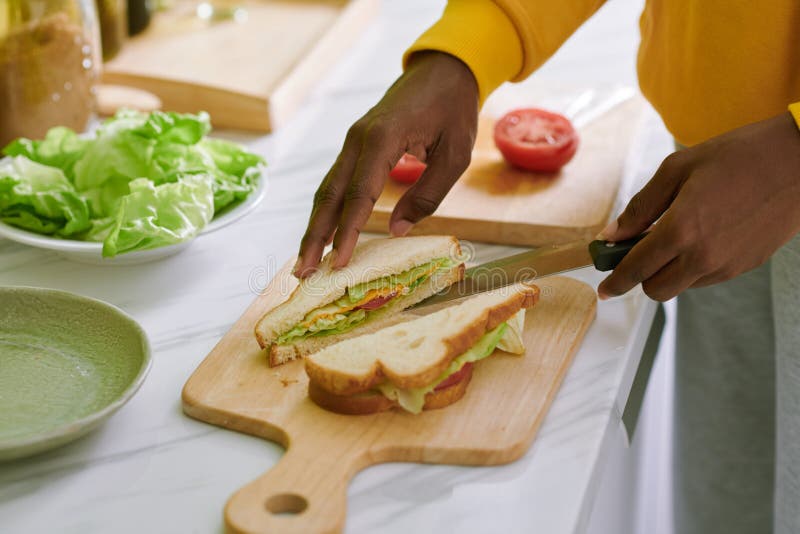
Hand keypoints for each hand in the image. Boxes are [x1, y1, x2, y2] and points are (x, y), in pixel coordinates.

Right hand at [294, 51, 478, 276]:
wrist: (444, 69)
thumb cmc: (454, 109)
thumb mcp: (455, 154)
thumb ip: (427, 194)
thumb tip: (395, 230)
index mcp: (382, 139)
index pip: (359, 195)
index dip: (347, 232)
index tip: (339, 263)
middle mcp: (357, 139)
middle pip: (329, 195)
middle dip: (315, 236)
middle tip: (304, 272)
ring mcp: (352, 140)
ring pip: (326, 189)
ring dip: (315, 226)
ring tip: (305, 261)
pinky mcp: (355, 144)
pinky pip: (336, 181)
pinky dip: (327, 209)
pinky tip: (323, 232)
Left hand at [598, 111, 799, 300]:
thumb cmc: (739, 156)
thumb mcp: (677, 169)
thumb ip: (640, 206)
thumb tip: (612, 234)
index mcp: (681, 230)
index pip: (636, 269)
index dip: (615, 282)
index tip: (604, 288)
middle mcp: (703, 255)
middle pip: (656, 289)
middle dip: (641, 276)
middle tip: (637, 251)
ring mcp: (727, 264)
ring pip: (682, 286)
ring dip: (668, 271)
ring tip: (675, 235)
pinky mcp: (746, 265)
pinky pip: (707, 277)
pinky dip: (693, 266)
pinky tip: (701, 236)